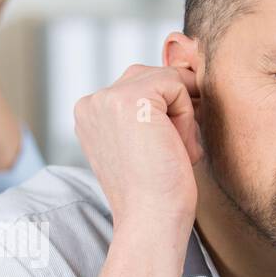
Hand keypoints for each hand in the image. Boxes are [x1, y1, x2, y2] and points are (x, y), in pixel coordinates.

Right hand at [72, 65, 205, 231]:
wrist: (151, 221)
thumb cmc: (157, 191)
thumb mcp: (146, 139)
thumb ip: (150, 104)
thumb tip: (183, 55)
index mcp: (88, 114)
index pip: (140, 87)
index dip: (163, 115)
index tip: (159, 153)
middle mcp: (90, 102)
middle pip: (152, 78)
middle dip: (173, 111)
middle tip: (168, 155)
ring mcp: (106, 98)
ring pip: (166, 80)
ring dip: (180, 115)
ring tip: (170, 151)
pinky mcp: (131, 97)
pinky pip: (177, 84)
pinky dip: (186, 116)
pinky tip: (174, 147)